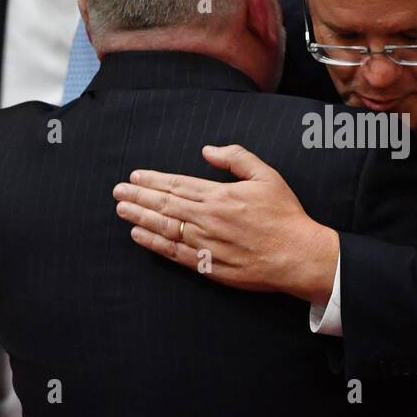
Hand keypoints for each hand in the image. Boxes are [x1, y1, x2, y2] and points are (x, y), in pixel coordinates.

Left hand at [112, 144, 337, 304]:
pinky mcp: (208, 265)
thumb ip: (236, 158)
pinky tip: (139, 235)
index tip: (135, 177)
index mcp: (220, 195)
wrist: (297, 255)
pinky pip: (174, 253)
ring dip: (140, 217)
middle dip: (138, 197)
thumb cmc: (284, 215)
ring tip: (122, 210)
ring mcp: (206, 243)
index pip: (178, 184)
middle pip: (165, 204)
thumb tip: (208, 150)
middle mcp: (208, 218)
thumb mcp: (267, 176)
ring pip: (164, 227)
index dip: (153, 180)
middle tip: (118, 192)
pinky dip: (154, 243)